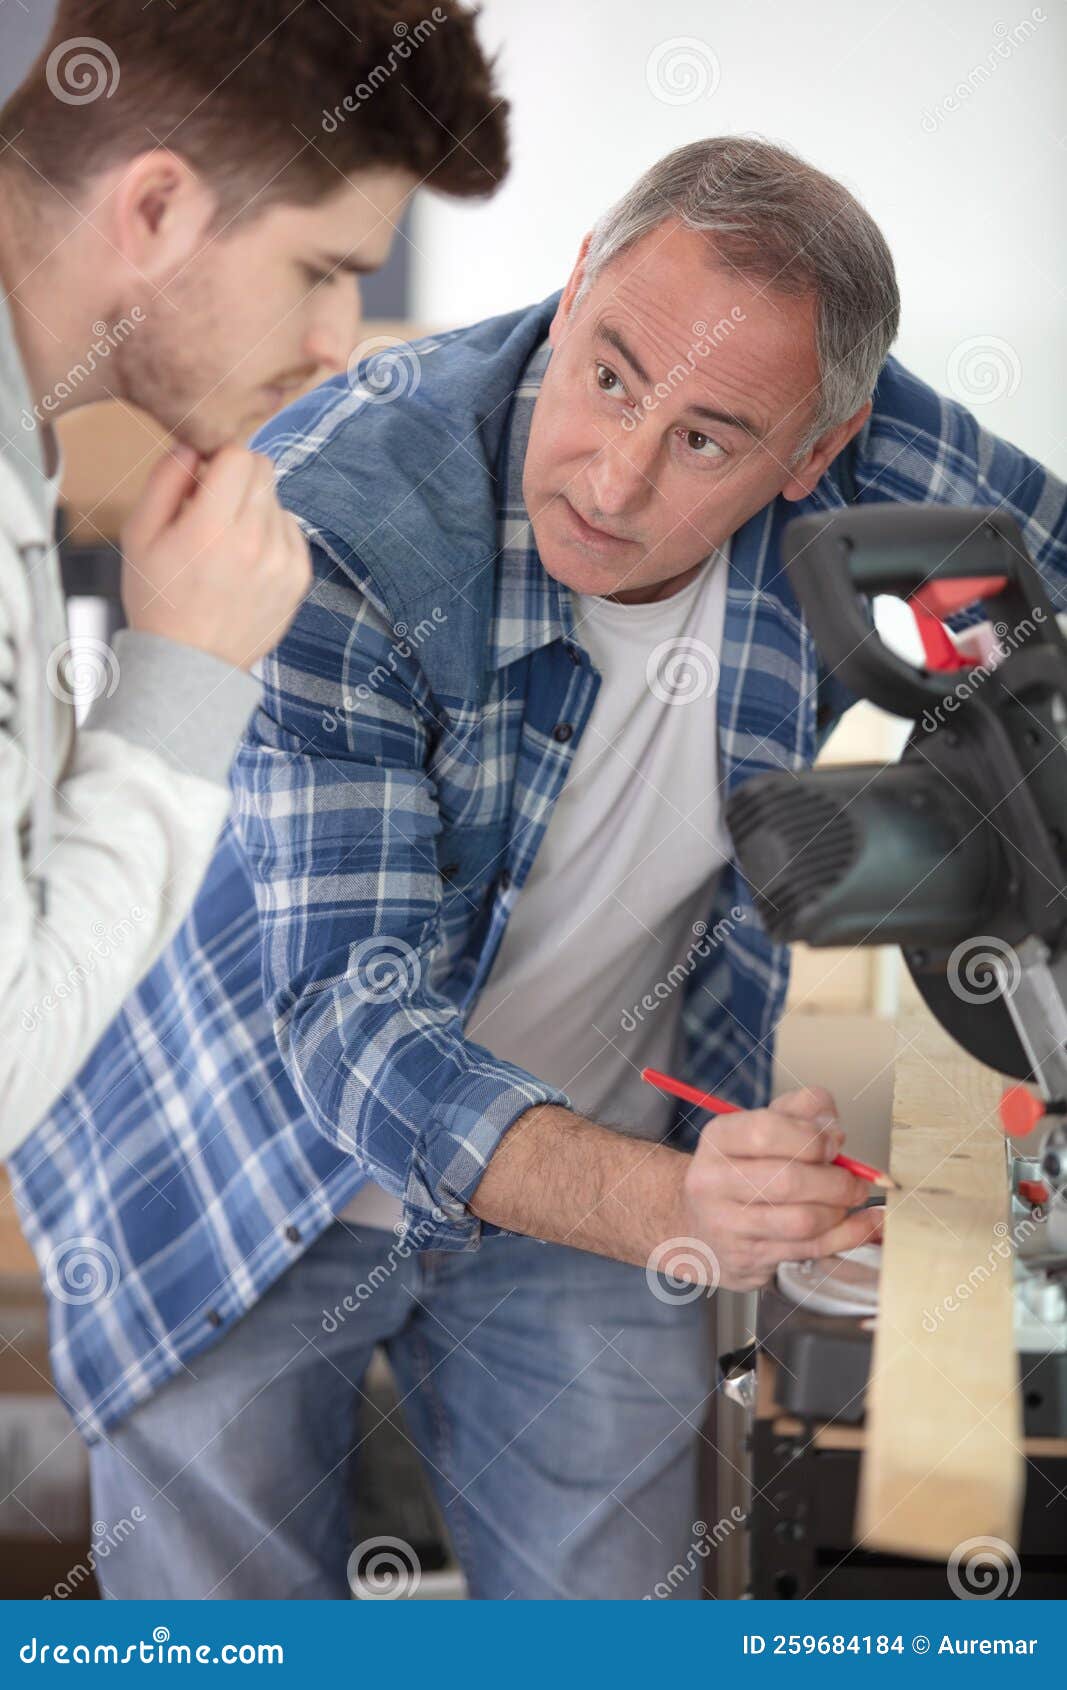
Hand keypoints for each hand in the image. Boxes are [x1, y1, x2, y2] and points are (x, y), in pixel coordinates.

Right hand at [119, 445, 311, 670]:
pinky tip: (247, 560)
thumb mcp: (140, 535)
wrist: (191, 662)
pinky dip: (272, 534)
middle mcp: (254, 542)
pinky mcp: (299, 577)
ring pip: (277, 499)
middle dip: (238, 477)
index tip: (203, 479)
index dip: (218, 459)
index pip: (238, 454)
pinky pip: (292, 529)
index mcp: (211, 529)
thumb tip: (193, 446)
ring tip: (228, 544)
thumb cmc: (159, 597)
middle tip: (214, 508)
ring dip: (254, 508)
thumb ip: (165, 480)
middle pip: (263, 469)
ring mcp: (283, 561)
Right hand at [682, 1085, 881, 1290]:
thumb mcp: (760, 1128)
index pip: (765, 1131)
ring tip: (850, 1200)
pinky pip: (809, 1250)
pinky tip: (864, 1225)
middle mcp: (713, 1182)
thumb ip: (799, 1111)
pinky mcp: (746, 1260)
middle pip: (788, 1180)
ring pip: (802, 1221)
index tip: (835, 1143)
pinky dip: (847, 1236)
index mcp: (718, 1139)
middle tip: (856, 1180)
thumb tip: (832, 1125)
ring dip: (840, 1210)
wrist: (698, 1225)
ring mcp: (727, 1226)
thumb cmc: (740, 1171)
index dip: (811, 1138)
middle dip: (836, 1181)